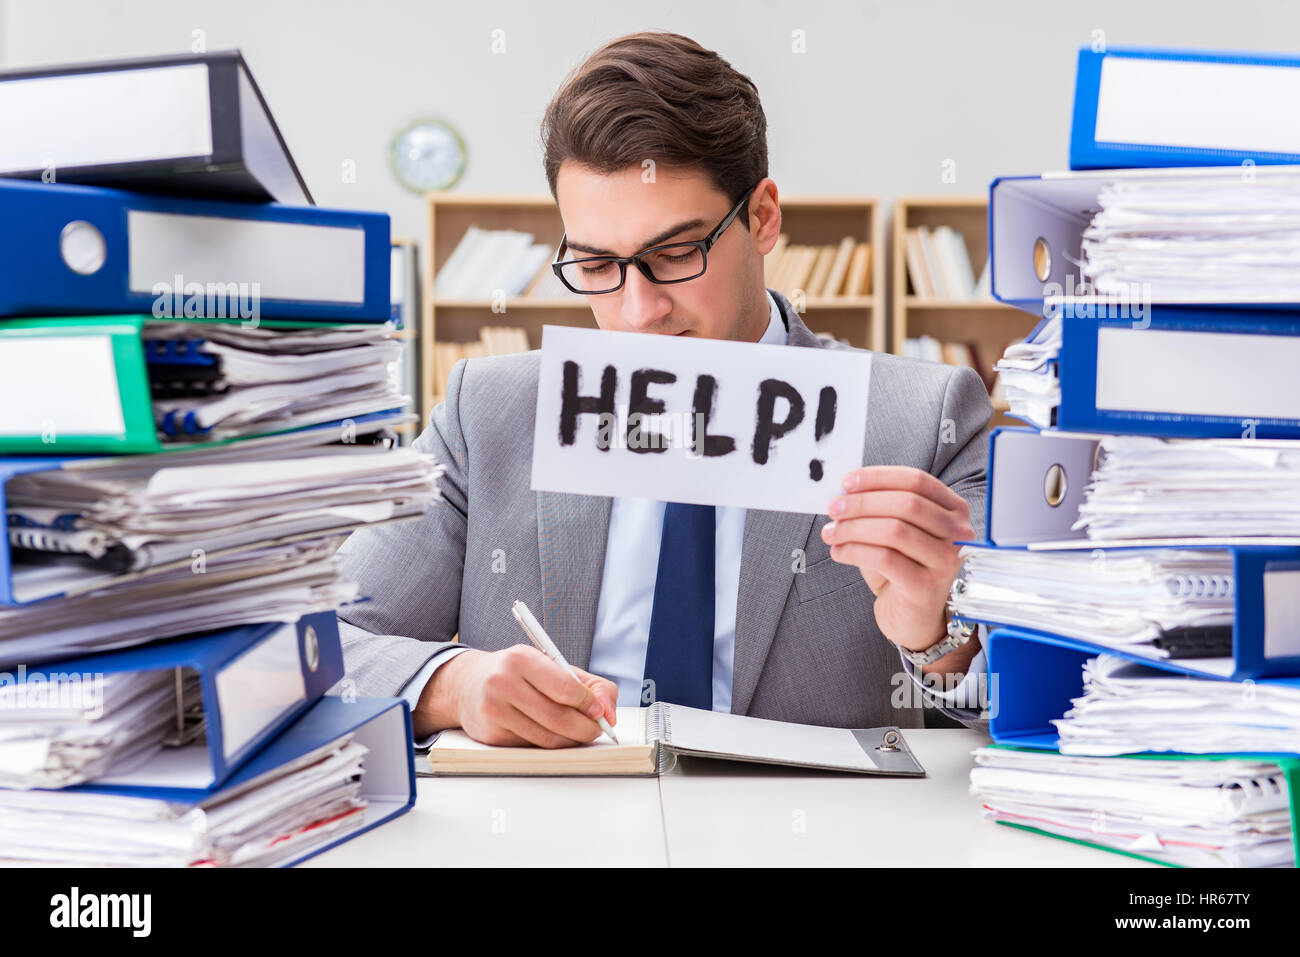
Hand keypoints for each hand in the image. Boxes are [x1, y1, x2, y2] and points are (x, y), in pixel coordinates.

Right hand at [414, 645, 617, 747]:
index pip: (564, 688)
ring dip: (571, 740)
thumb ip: (589, 685)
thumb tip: (607, 712)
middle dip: (585, 728)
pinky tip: (554, 735)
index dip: (589, 704)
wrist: (468, 685)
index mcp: (521, 658)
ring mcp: (494, 710)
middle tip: (597, 729)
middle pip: (558, 718)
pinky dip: (550, 745)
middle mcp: (503, 682)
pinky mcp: (491, 735)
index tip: (600, 712)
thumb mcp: (552, 665)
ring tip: (580, 733)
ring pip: (546, 738)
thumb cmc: (518, 673)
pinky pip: (532, 747)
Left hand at [821, 466, 974, 654]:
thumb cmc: (902, 567)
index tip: (847, 481)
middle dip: (863, 502)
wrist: (914, 617)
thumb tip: (844, 492)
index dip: (879, 478)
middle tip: (834, 508)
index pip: (916, 481)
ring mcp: (945, 561)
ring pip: (895, 530)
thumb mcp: (896, 531)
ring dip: (854, 528)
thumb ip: (880, 508)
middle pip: (907, 503)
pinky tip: (838, 552)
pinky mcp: (926, 587)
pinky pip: (884, 559)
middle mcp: (957, 534)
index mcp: (953, 510)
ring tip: (830, 532)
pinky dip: (854, 552)